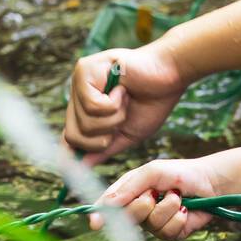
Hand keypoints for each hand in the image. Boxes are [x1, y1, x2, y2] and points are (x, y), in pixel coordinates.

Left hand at [62, 43, 184, 163]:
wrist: (171, 74)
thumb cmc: (152, 101)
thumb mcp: (125, 134)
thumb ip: (102, 150)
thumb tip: (79, 170)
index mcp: (84, 107)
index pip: (69, 139)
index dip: (78, 154)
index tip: (83, 171)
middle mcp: (76, 93)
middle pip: (71, 136)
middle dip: (101, 138)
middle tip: (121, 119)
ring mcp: (78, 79)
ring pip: (83, 122)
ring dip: (112, 119)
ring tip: (124, 100)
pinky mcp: (85, 69)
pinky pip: (92, 106)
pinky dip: (113, 105)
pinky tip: (122, 90)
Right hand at [92, 155, 220, 240]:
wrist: (210, 182)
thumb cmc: (180, 172)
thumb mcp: (152, 172)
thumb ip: (130, 187)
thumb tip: (107, 204)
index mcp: (130, 191)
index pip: (109, 205)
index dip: (100, 214)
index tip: (96, 222)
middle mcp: (139, 209)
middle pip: (127, 218)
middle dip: (142, 206)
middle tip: (154, 194)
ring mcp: (154, 223)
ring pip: (150, 225)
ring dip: (167, 208)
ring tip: (177, 197)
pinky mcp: (170, 233)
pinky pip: (167, 232)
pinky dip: (178, 218)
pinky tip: (185, 209)